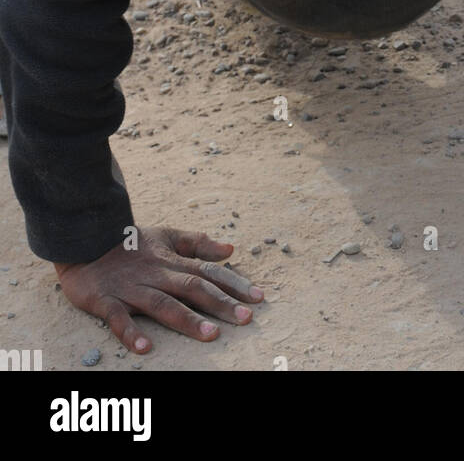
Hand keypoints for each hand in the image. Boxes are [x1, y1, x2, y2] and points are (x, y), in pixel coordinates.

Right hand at [54, 224, 264, 353]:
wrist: (83, 239)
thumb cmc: (128, 242)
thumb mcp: (165, 235)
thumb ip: (196, 243)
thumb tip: (230, 248)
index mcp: (172, 261)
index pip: (209, 272)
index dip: (234, 283)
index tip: (259, 297)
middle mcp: (157, 274)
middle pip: (193, 289)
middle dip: (220, 304)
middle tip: (246, 318)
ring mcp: (132, 288)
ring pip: (163, 304)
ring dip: (187, 320)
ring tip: (211, 336)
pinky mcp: (106, 301)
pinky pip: (119, 319)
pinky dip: (131, 333)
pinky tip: (146, 348)